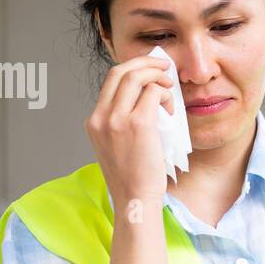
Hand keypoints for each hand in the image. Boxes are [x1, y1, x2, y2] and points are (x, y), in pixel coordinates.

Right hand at [84, 54, 176, 208]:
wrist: (135, 200)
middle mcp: (100, 117)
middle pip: (120, 71)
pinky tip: (171, 107)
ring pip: (136, 76)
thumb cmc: (133, 178)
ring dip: (157, 75)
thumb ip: (121, 123)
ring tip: (169, 86)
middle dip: (145, 62)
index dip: (132, 69)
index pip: (110, 82)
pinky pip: (153, 92)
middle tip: (164, 66)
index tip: (149, 70)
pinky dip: (164, 93)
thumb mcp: (115, 146)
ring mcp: (117, 120)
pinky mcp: (138, 124)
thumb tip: (146, 100)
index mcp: (93, 122)